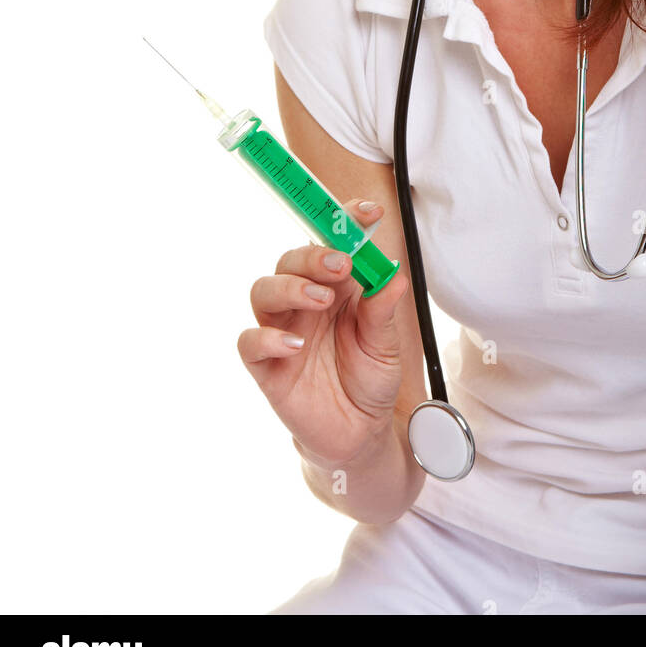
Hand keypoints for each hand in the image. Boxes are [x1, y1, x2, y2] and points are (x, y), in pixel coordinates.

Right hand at [237, 199, 411, 468]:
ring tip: (320, 299)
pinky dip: (268, 337)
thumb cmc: (369, 378)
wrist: (359, 432)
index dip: (345, 222)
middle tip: (341, 265)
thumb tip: (394, 275)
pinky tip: (295, 345)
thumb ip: (383, 310)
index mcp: (337, 288)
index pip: (333, 245)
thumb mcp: (385, 345)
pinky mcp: (266, 366)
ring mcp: (283, 330)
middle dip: (314, 255)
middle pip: (292, 260)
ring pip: (264, 290)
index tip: (370, 213)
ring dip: (290, 287)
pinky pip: (250, 341)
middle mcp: (305, 302)